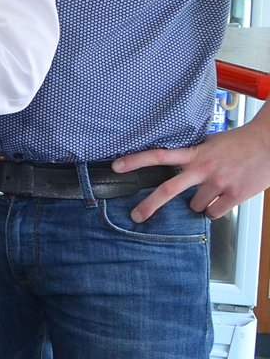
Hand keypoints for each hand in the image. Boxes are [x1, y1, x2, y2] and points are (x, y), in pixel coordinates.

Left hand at [114, 115, 269, 221]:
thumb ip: (194, 154)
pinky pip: (215, 213)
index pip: (159, 155)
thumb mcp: (211, 143)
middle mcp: (204, 169)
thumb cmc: (242, 142)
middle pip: (169, 190)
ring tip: (212, 190)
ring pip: (196, 206)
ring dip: (198, 204)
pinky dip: (215, 210)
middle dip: (150, 205)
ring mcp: (219, 183)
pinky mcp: (235, 195)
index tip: (116, 166)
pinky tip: (223, 198)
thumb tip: (176, 163)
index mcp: (196, 153)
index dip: (136, 161)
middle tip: (136, 216)